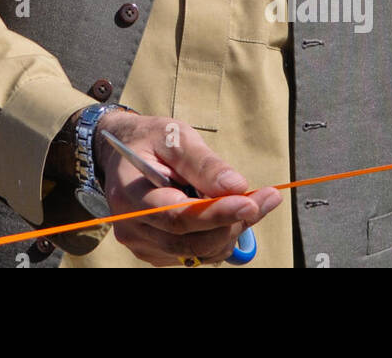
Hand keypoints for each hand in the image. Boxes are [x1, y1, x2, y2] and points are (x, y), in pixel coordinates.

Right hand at [95, 109, 279, 266]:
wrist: (127, 153)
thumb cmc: (152, 140)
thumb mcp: (175, 136)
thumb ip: (204, 163)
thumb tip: (236, 186)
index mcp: (129, 193)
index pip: (176, 215)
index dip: (215, 213)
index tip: (249, 202)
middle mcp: (131, 226)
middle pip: (190, 241)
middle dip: (232, 222)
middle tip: (264, 198)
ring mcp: (143, 244)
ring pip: (199, 252)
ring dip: (230, 229)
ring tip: (245, 200)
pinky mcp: (157, 253)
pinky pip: (198, 254)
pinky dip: (220, 236)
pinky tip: (226, 211)